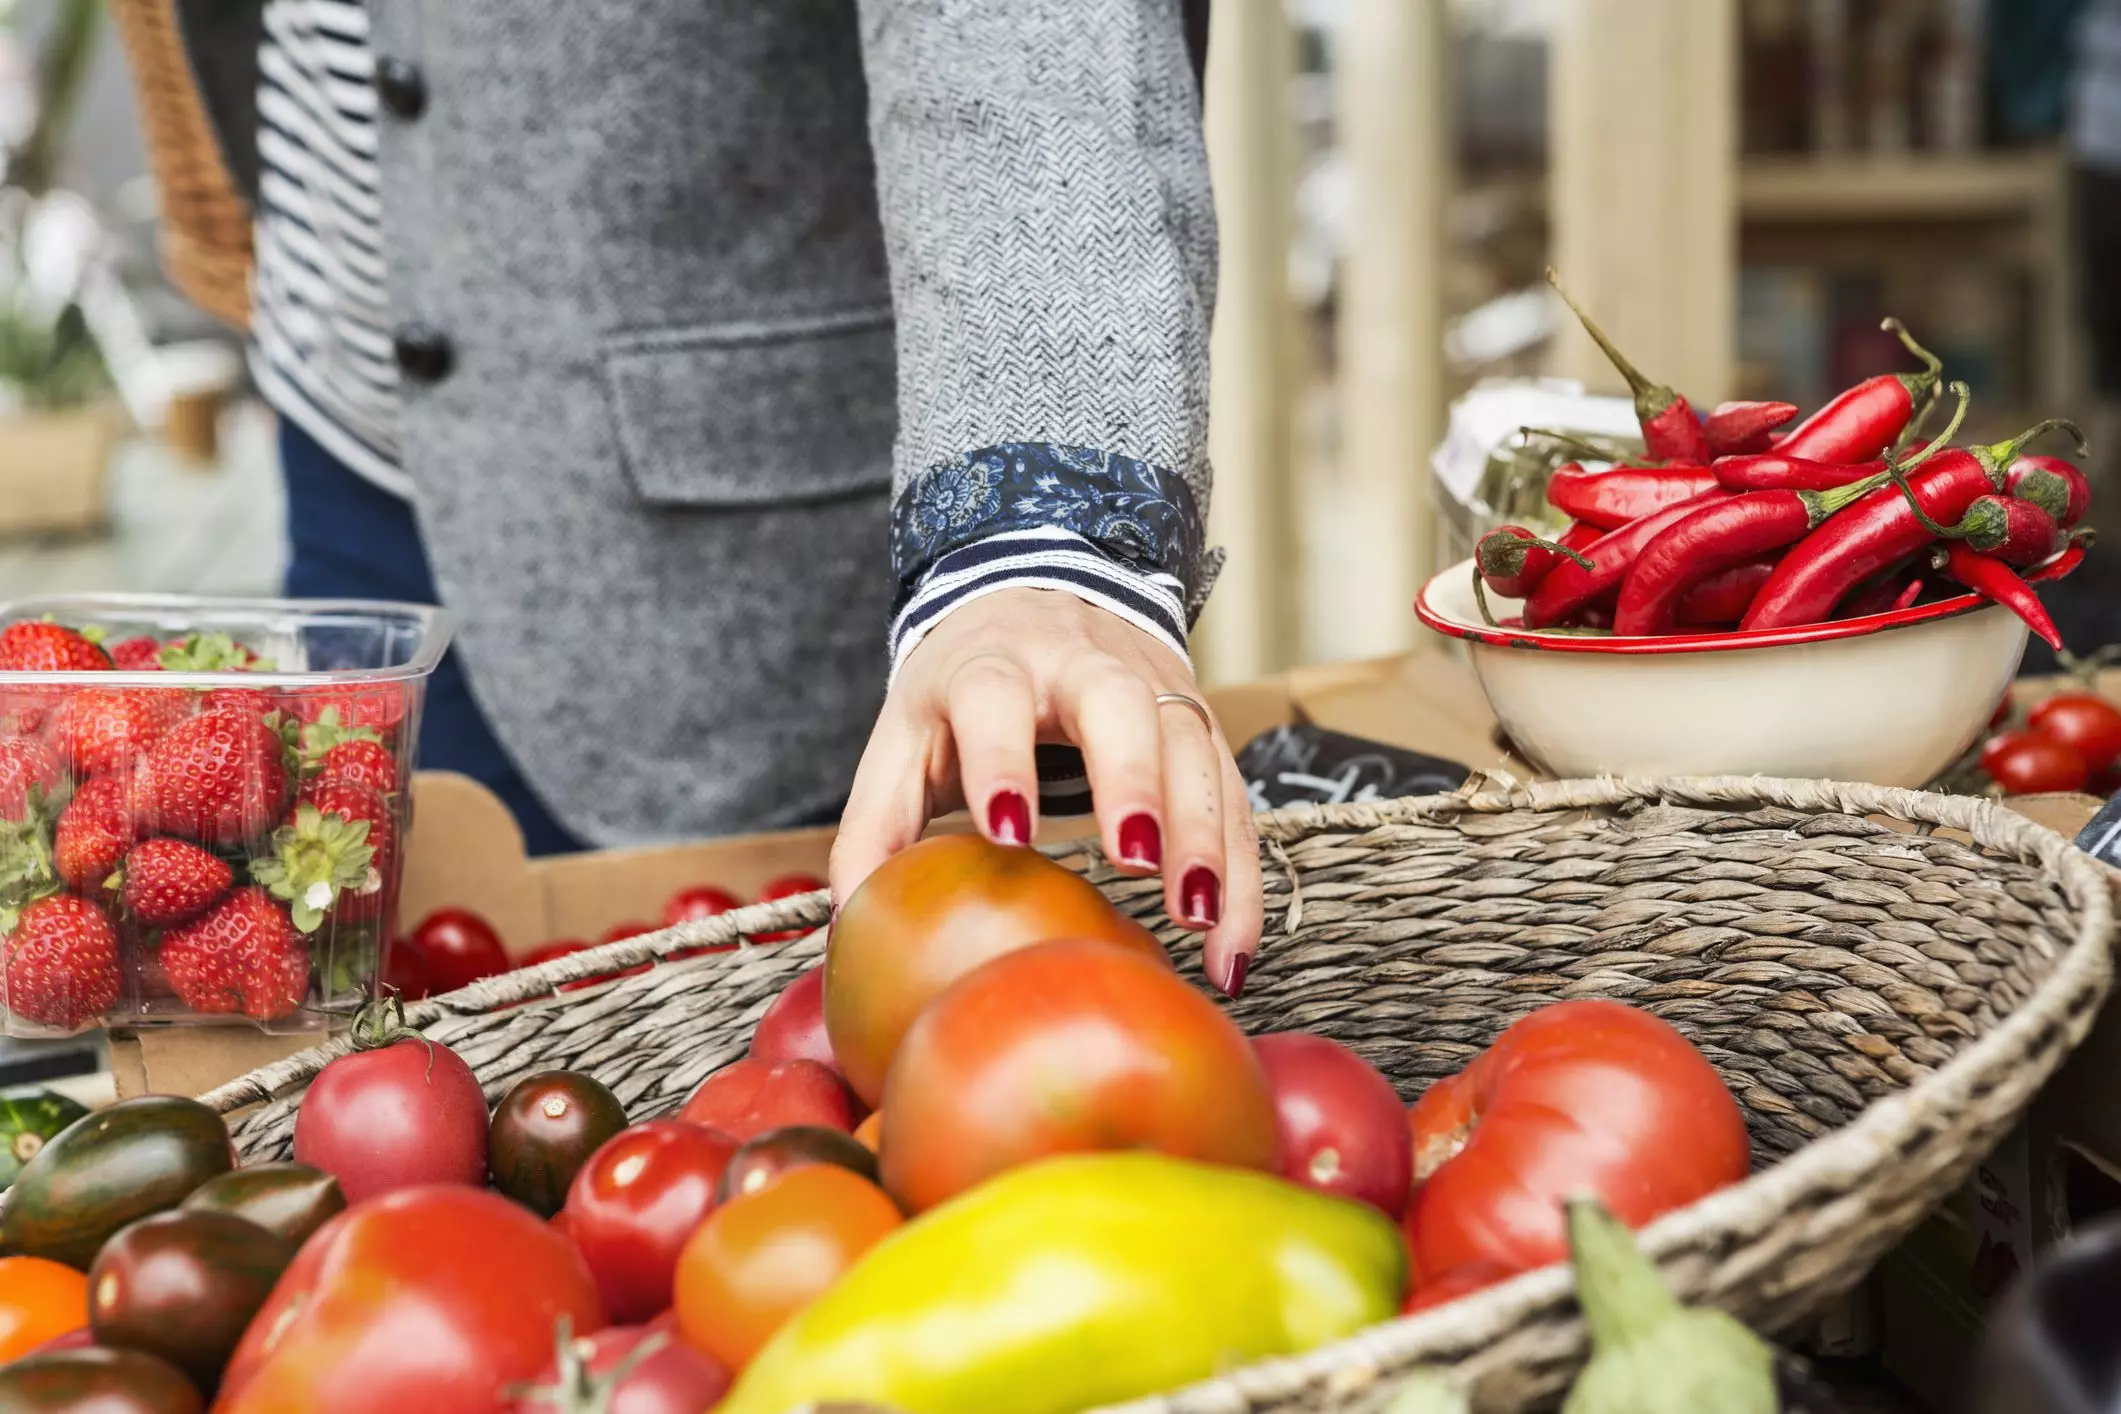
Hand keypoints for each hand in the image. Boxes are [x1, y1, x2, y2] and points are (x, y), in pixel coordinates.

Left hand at [830, 587, 1262, 994]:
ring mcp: (1152, 687)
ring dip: (1205, 836)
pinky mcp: (1198, 724)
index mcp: (990, 663)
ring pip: (1192, 747)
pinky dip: (1239, 874)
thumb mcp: (905, 737)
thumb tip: (854, 927)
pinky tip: (1231, 950)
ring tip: (1199, 923)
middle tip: (1135, 860)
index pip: (995, 696)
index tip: (1008, 833)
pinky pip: (1233, 796)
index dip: (1002, 758)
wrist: (1037, 595)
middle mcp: (1080, 664)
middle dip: (1133, 778)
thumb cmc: (961, 690)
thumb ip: (876, 825)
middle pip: (1119, 703)